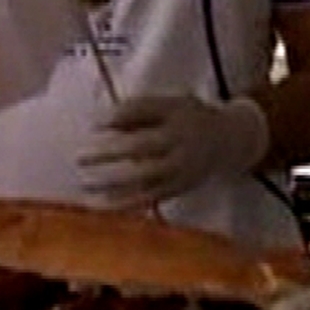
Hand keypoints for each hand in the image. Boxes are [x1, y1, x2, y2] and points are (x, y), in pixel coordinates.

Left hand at [77, 96, 268, 210]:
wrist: (230, 142)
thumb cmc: (191, 118)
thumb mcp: (170, 104)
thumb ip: (138, 110)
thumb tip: (102, 122)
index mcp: (177, 117)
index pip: (143, 114)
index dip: (117, 118)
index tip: (92, 124)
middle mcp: (180, 144)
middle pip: (140, 147)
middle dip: (108, 153)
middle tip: (79, 157)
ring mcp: (180, 170)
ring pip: (143, 178)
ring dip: (111, 184)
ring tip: (84, 186)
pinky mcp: (178, 189)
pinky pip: (149, 198)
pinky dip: (125, 203)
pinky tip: (102, 205)